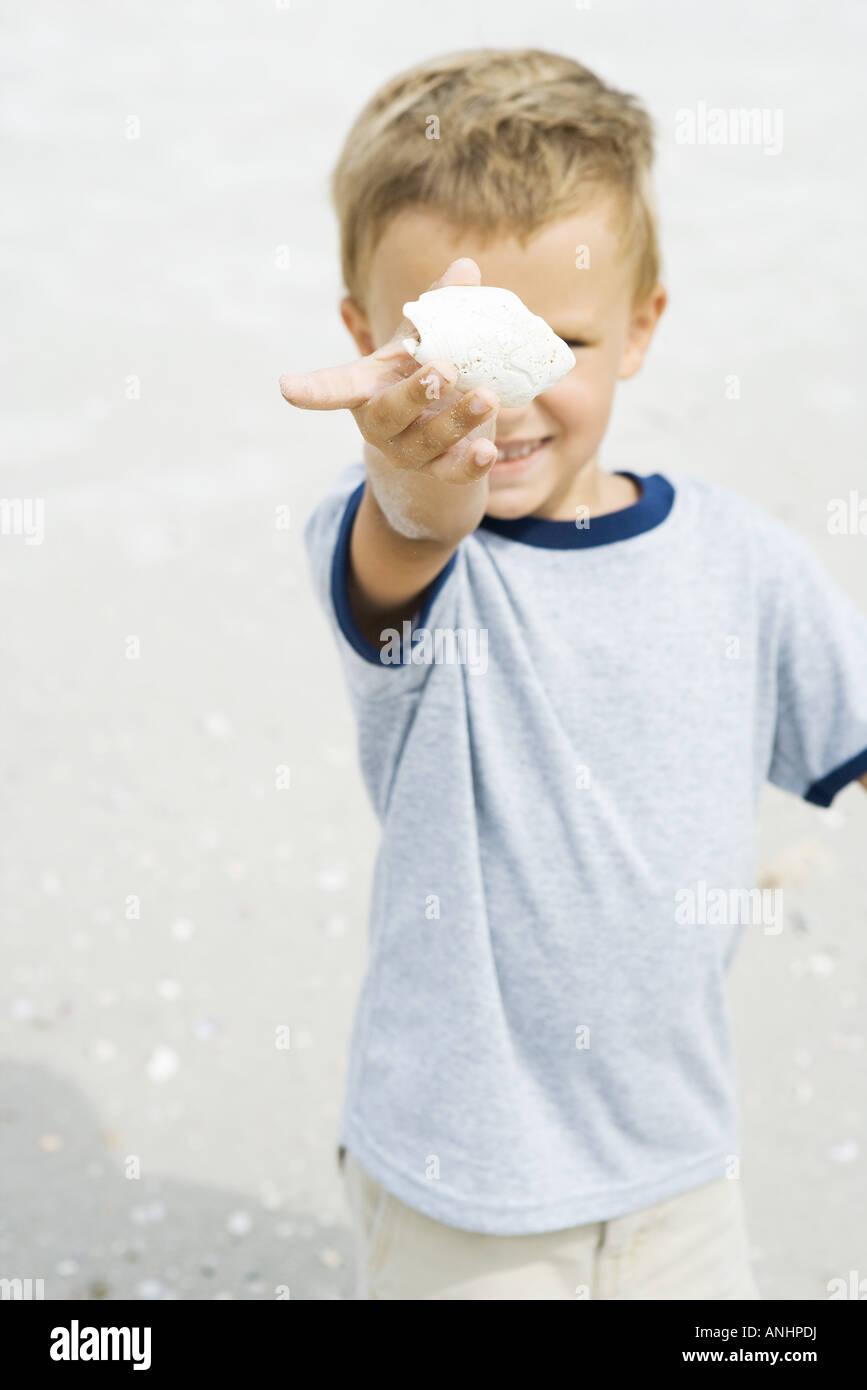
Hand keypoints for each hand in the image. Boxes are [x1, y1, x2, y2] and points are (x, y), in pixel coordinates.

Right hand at [279, 258, 498, 484]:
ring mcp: (407, 451)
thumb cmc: (423, 370)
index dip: (312, 388)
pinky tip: (488, 450)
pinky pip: (453, 472)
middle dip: (414, 394)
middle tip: (444, 369)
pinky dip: (471, 463)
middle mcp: (380, 422)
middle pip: (387, 414)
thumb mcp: (426, 339)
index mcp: (367, 385)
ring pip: (426, 442)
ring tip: (487, 395)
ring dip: (457, 420)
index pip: (335, 387)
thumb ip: (440, 307)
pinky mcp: (439, 471)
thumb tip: (465, 268)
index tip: (286, 386)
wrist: (448, 431)